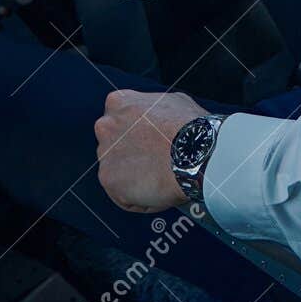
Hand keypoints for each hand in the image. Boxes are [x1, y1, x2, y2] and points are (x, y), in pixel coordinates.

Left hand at [95, 89, 200, 213]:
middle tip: (156, 164)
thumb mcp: (173, 102)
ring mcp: (105, 153)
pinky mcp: (109, 179)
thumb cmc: (190, 126)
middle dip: (132, 157)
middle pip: (114, 147)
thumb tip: (158, 118)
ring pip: (118, 173)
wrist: (195, 151)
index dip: (137, 136)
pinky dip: (140, 199)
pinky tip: (159, 191)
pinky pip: (123, 196)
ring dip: (136, 179)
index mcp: (118, 102)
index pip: (121, 123)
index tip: (151, 144)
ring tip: (161, 179)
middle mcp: (105, 125)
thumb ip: (154, 110)